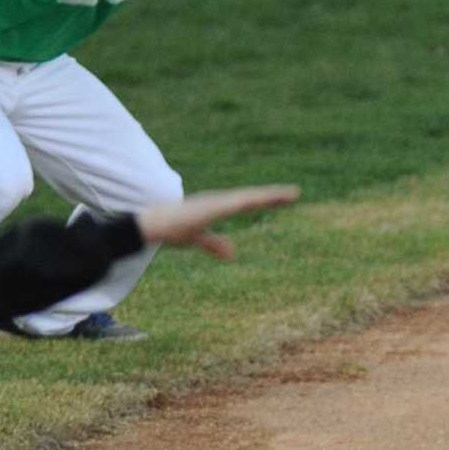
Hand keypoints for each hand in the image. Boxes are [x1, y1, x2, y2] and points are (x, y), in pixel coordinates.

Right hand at [136, 186, 300, 259]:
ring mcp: (215, 202)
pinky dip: (248, 201)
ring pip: (247, 198)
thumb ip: (214, 245)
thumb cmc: (171, 229)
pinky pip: (233, 204)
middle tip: (297, 194)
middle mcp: (220, 201)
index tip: (286, 198)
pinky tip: (260, 200)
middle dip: (274, 196)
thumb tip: (232, 256)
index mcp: (219, 206)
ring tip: (288, 195)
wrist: (151, 225)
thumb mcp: (198, 240)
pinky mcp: (209, 207)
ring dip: (268, 196)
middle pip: (252, 197)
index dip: (267, 200)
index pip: (248, 202)